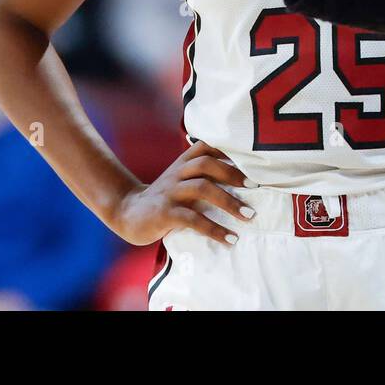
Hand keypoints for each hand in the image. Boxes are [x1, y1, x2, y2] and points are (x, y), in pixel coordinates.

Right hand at [106, 141, 254, 246]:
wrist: (128, 213)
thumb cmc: (165, 197)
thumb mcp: (182, 180)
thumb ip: (204, 175)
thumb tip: (244, 180)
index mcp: (183, 162)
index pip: (206, 146)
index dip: (228, 149)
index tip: (252, 159)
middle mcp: (177, 172)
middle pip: (206, 164)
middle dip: (233, 174)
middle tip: (256, 188)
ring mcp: (170, 192)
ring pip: (202, 188)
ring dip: (229, 202)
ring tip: (249, 216)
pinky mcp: (164, 213)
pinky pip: (192, 219)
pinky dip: (214, 229)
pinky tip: (229, 239)